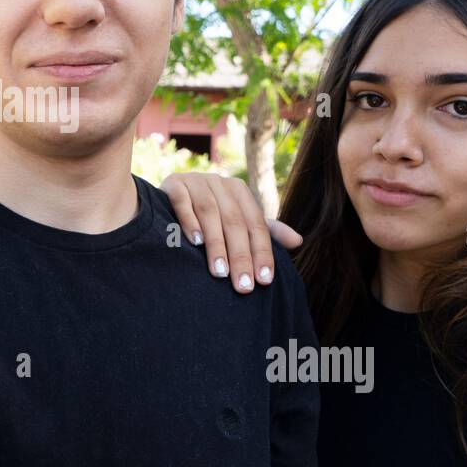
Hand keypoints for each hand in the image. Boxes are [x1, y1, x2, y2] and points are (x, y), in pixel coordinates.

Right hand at [159, 172, 303, 294]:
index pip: (256, 224)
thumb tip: (298, 241)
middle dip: (240, 256)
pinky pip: (183, 202)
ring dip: (216, 243)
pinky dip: (190, 221)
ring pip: (210, 213)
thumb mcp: (237, 219)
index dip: (262, 252)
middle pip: (235, 222)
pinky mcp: (173, 184)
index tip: (264, 280)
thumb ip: (265, 230)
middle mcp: (220, 183)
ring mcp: (196, 181)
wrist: (168, 193)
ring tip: (220, 272)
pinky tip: (195, 242)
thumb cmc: (207, 212)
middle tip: (242, 285)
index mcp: (239, 191)